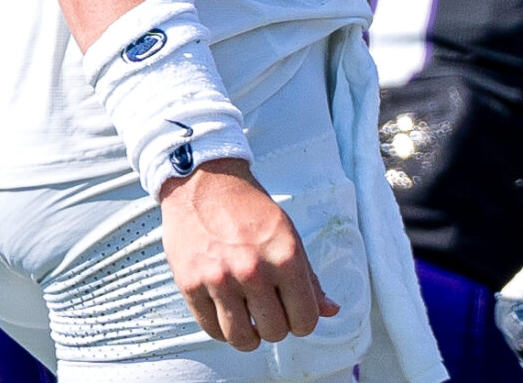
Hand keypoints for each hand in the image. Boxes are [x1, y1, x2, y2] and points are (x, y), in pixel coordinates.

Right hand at [157, 159, 336, 351]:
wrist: (204, 182)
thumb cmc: (250, 209)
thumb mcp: (288, 234)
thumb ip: (309, 277)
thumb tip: (331, 311)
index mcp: (285, 257)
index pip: (305, 320)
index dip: (302, 321)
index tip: (293, 312)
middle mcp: (253, 270)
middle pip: (275, 333)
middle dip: (276, 326)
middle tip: (269, 310)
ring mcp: (219, 279)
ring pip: (242, 339)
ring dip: (249, 335)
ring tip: (248, 319)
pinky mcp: (191, 284)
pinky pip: (212, 330)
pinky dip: (222, 328)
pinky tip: (227, 311)